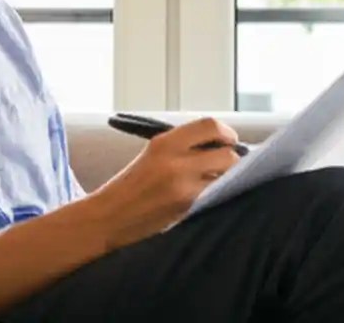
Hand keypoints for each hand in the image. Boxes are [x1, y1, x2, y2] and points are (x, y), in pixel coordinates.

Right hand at [85, 117, 242, 249]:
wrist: (108, 217)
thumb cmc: (129, 187)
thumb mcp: (153, 155)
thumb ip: (183, 146)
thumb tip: (222, 145)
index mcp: (165, 142)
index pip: (210, 126)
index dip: (227, 133)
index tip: (230, 141)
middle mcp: (175, 160)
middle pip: (228, 154)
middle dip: (234, 161)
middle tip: (229, 166)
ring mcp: (183, 186)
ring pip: (227, 178)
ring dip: (229, 180)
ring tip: (219, 183)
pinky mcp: (187, 208)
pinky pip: (216, 196)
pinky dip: (219, 196)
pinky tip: (211, 198)